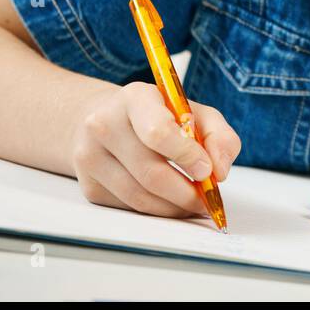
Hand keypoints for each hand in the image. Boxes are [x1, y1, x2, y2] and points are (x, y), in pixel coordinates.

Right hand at [70, 81, 241, 218]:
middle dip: (186, 193)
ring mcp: (90, 156)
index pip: (158, 132)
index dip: (187, 156)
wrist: (107, 120)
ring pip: (139, 197)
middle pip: (150, 172)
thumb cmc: (158, 115)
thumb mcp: (194, 112)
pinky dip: (156, 211)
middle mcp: (104, 124)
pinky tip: (171, 204)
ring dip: (173, 208)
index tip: (207, 171)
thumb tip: (219, 170)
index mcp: (134, 98)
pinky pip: (128, 207)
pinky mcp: (89, 184)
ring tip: (194, 205)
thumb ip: (219, 135)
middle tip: (208, 199)